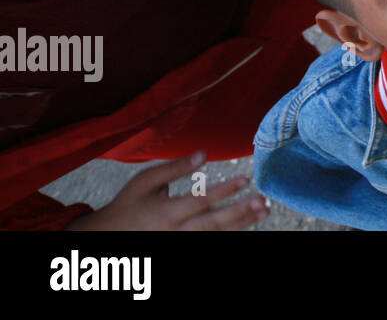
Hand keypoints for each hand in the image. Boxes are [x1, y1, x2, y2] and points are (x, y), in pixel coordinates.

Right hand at [66, 153, 268, 230]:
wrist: (108, 236)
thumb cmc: (129, 203)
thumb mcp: (145, 181)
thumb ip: (174, 168)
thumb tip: (204, 153)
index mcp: (165, 213)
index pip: (200, 201)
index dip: (224, 190)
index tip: (246, 178)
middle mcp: (175, 232)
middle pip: (212, 223)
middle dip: (240, 212)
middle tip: (262, 201)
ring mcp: (179, 243)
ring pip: (215, 236)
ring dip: (242, 223)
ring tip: (263, 210)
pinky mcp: (181, 248)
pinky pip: (210, 243)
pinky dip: (229, 233)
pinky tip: (246, 223)